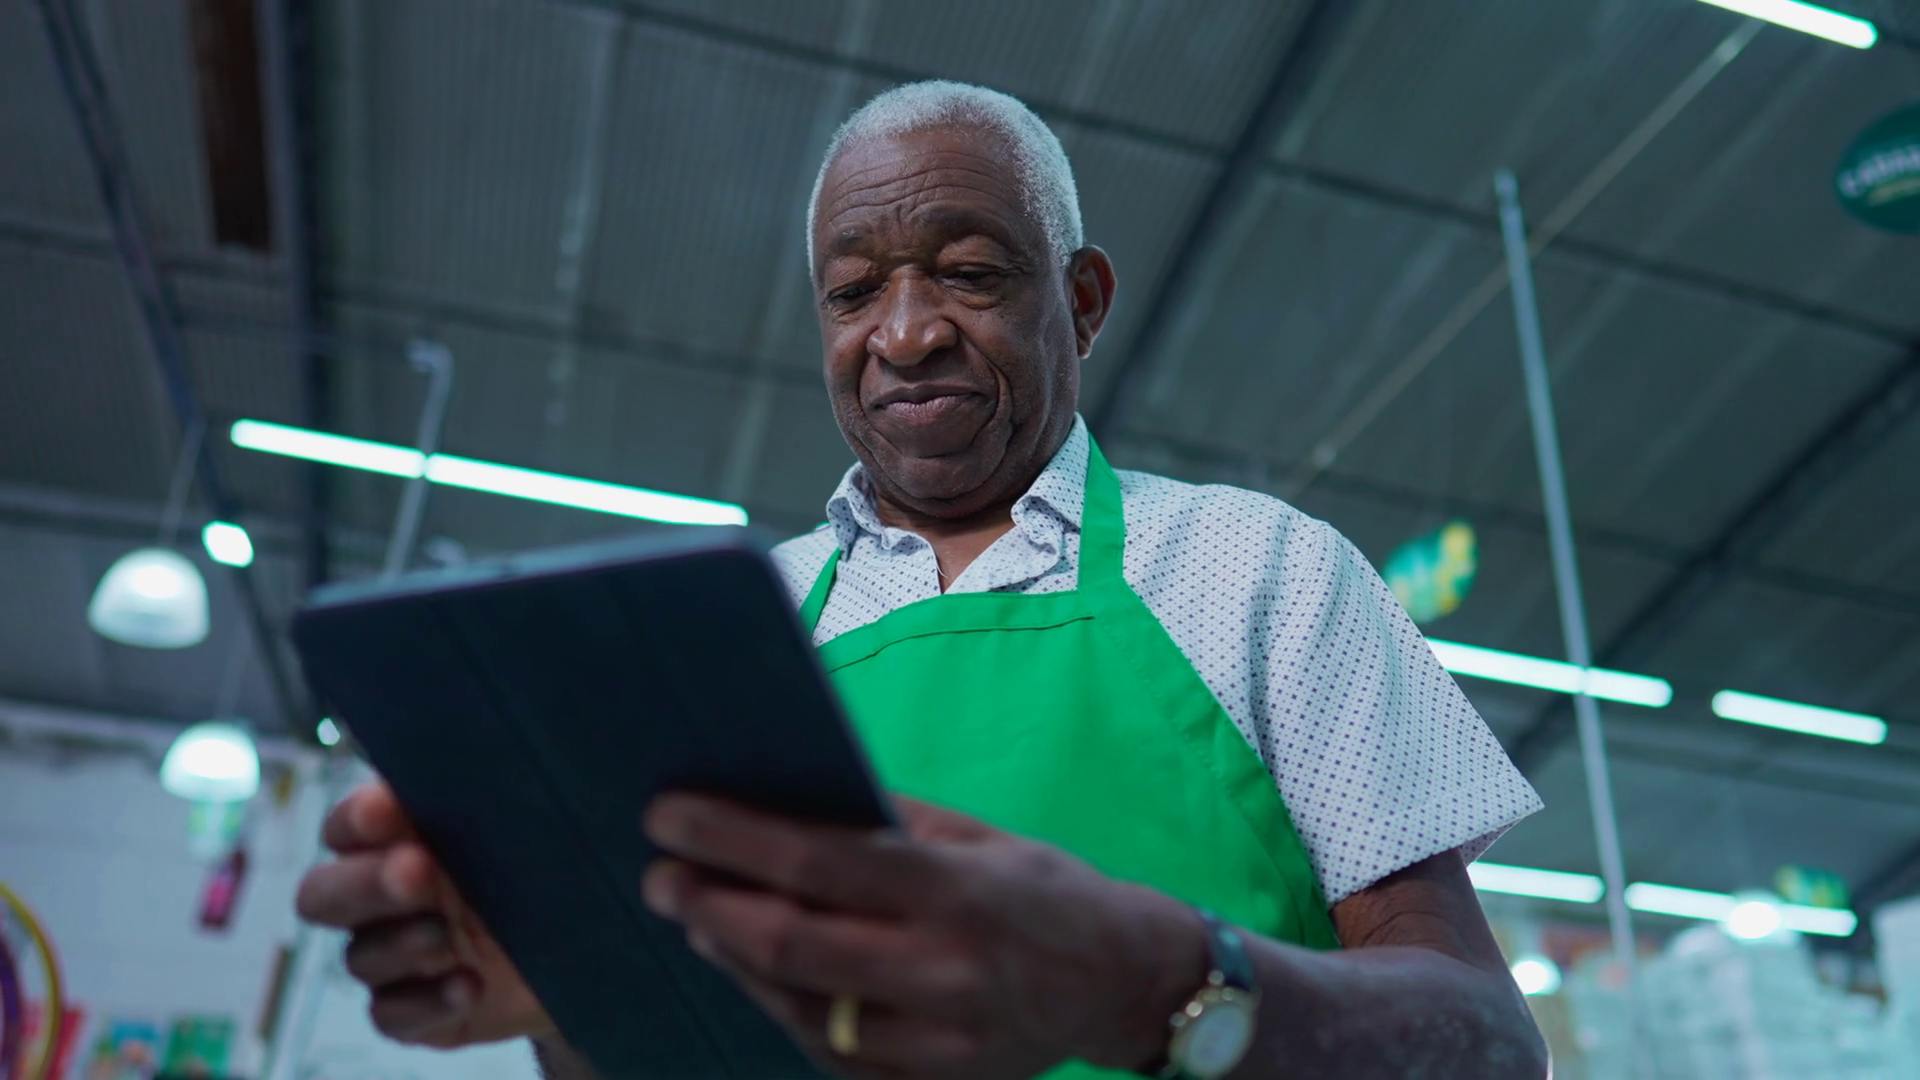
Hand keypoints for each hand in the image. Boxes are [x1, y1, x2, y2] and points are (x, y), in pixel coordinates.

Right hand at [295, 781, 552, 1047]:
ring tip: (448, 932)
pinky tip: (469, 984)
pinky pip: (392, 1014)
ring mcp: (400, 958)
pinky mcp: (420, 1011)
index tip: (384, 807)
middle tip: (415, 869)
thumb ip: (487, 792)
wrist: (595, 943)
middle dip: (365, 883)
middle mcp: (387, 898)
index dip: (357, 819)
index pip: (348, 826)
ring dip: (401, 943)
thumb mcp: (529, 820)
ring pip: (360, 956)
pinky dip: (427, 1002)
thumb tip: (459, 760)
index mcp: (402, 840)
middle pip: (324, 895)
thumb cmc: (552, 865)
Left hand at [641, 795, 1204, 1079]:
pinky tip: (753, 970)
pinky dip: (780, 1008)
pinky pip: (828, 1054)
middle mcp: (943, 974)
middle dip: (707, 906)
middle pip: (790, 947)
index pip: (818, 864)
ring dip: (732, 959)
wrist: (1125, 984)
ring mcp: (936, 1046)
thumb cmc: (1046, 892)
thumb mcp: (979, 836)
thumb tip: (788, 797)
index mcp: (956, 894)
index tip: (670, 816)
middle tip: (659, 875)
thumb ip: (886, 822)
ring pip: (798, 1009)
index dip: (731, 840)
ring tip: (697, 916)